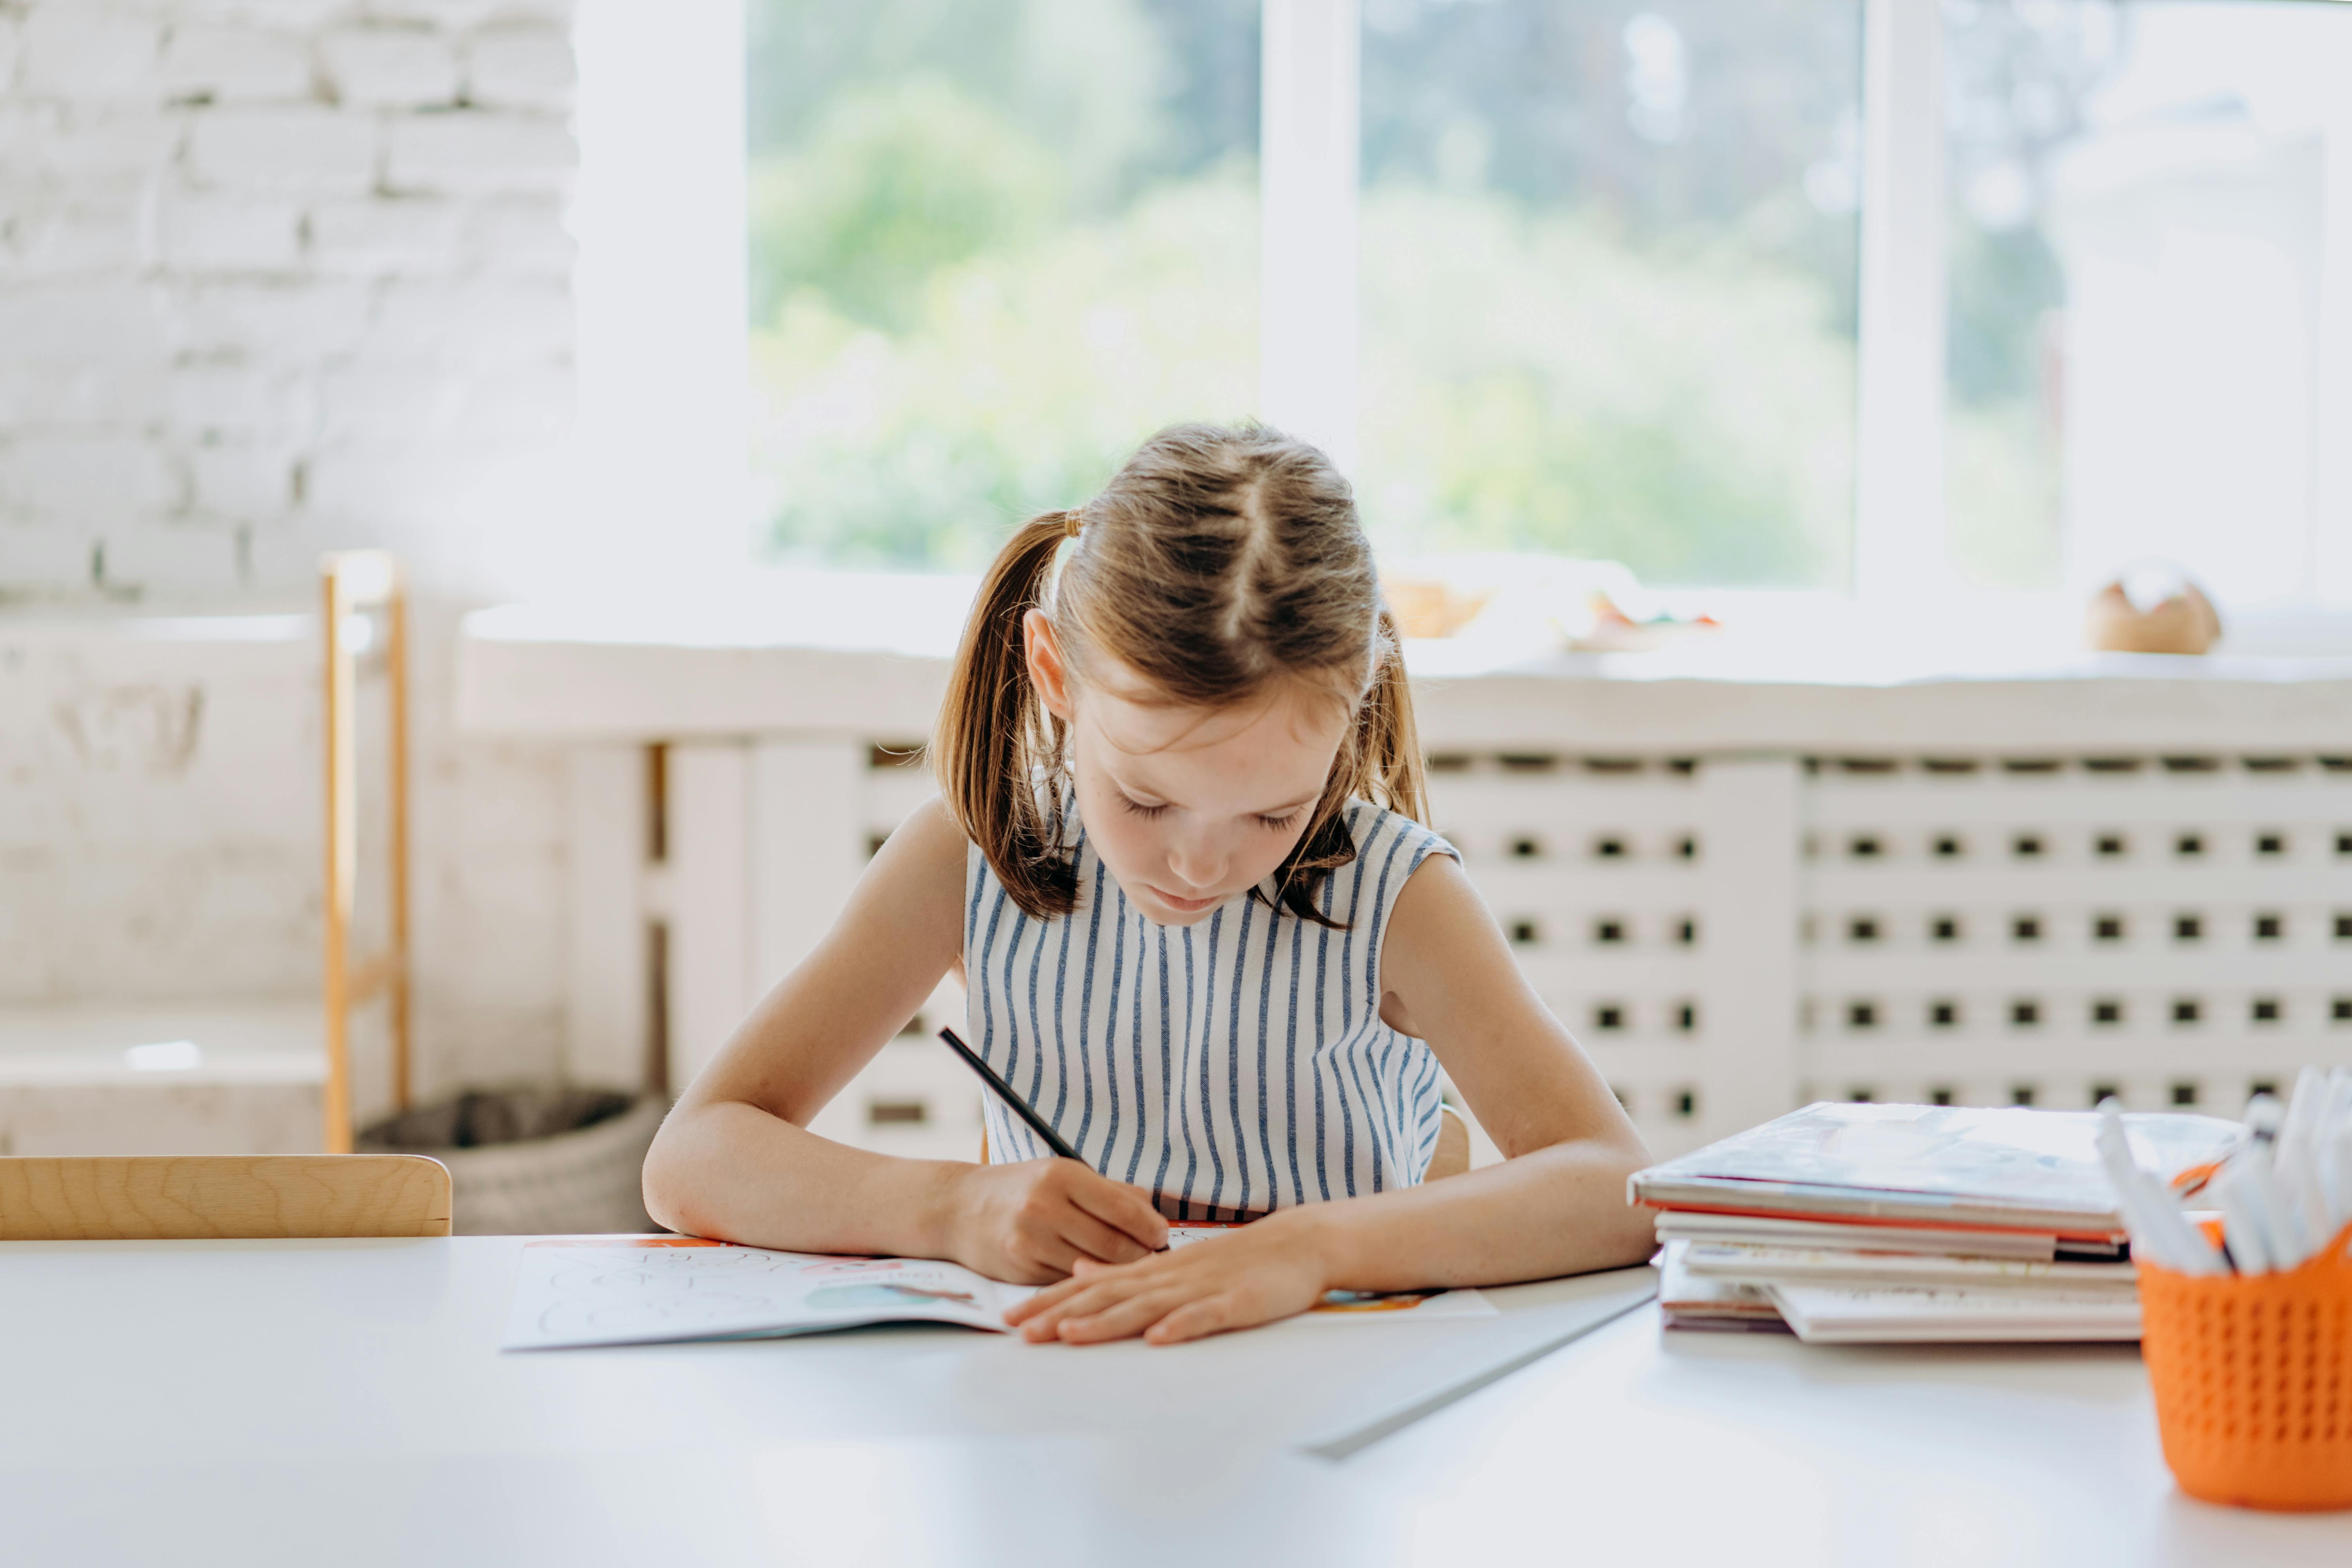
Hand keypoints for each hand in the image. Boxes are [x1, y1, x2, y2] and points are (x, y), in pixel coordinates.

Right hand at [946, 1158, 1167, 1284]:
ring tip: (1132, 1271)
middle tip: (1153, 1258)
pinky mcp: (1020, 1268)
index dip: (1150, 1227)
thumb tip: (1152, 1212)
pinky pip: (1069, 1281)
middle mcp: (1045, 1206)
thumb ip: (1108, 1191)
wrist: (958, 1208)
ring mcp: (1031, 1239)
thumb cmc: (1021, 1190)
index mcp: (1062, 1176)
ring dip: (1118, 1273)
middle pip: (1113, 1243)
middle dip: (1140, 1255)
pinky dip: (1088, 1283)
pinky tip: (1098, 1281)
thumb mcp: (1061, 1175)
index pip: (1122, 1208)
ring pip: (1094, 1268)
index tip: (1161, 1236)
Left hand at [1003, 1210, 1335, 1344]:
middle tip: (1020, 1331)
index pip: (1091, 1286)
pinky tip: (1158, 1339)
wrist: (1297, 1245)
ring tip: (1068, 1336)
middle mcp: (1168, 1277)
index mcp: (1153, 1271)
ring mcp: (1201, 1289)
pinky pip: (1204, 1316)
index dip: (1050, 1301)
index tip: (1011, 1317)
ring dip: (1106, 1322)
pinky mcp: (1235, 1302)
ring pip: (1146, 1306)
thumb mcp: (1174, 1264)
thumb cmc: (1237, 1261)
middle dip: (1061, 1315)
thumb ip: (1127, 1273)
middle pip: (1107, 1297)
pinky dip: (1180, 1326)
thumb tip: (1079, 1273)